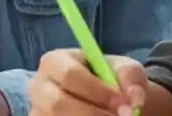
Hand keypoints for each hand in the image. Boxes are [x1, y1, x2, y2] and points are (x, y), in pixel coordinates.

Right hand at [28, 50, 145, 115]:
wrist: (105, 99)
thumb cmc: (111, 79)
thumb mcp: (126, 70)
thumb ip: (131, 78)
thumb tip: (134, 100)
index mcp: (55, 61)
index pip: (70, 75)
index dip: (97, 91)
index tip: (123, 104)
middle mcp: (38, 86)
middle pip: (58, 105)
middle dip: (93, 114)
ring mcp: (36, 111)